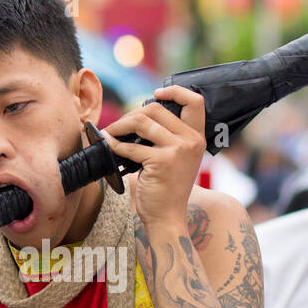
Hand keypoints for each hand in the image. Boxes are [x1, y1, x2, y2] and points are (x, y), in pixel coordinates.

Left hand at [101, 84, 206, 231]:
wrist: (167, 217)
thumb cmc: (167, 189)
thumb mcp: (176, 158)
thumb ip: (167, 136)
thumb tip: (140, 116)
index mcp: (197, 138)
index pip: (195, 101)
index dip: (175, 91)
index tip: (157, 93)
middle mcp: (191, 141)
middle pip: (157, 109)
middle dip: (132, 114)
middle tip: (119, 126)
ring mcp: (178, 150)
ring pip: (142, 122)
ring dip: (120, 126)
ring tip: (111, 134)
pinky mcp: (162, 161)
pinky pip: (131, 146)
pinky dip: (116, 145)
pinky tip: (109, 146)